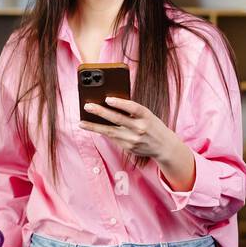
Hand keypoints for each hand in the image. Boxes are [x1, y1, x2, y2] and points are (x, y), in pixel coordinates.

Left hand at [80, 96, 196, 190]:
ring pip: (110, 131)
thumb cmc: (153, 126)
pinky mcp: (128, 147)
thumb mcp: (148, 115)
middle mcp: (140, 128)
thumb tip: (110, 104)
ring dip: (94, 126)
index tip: (108, 99)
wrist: (164, 147)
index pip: (133, 108)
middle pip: (118, 119)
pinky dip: (102, 132)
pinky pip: (113, 138)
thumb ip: (133, 111)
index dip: (120, 103)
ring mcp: (133, 140)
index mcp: (147, 116)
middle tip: (87, 106)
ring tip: (82, 122)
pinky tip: (92, 127)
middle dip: (101, 112)